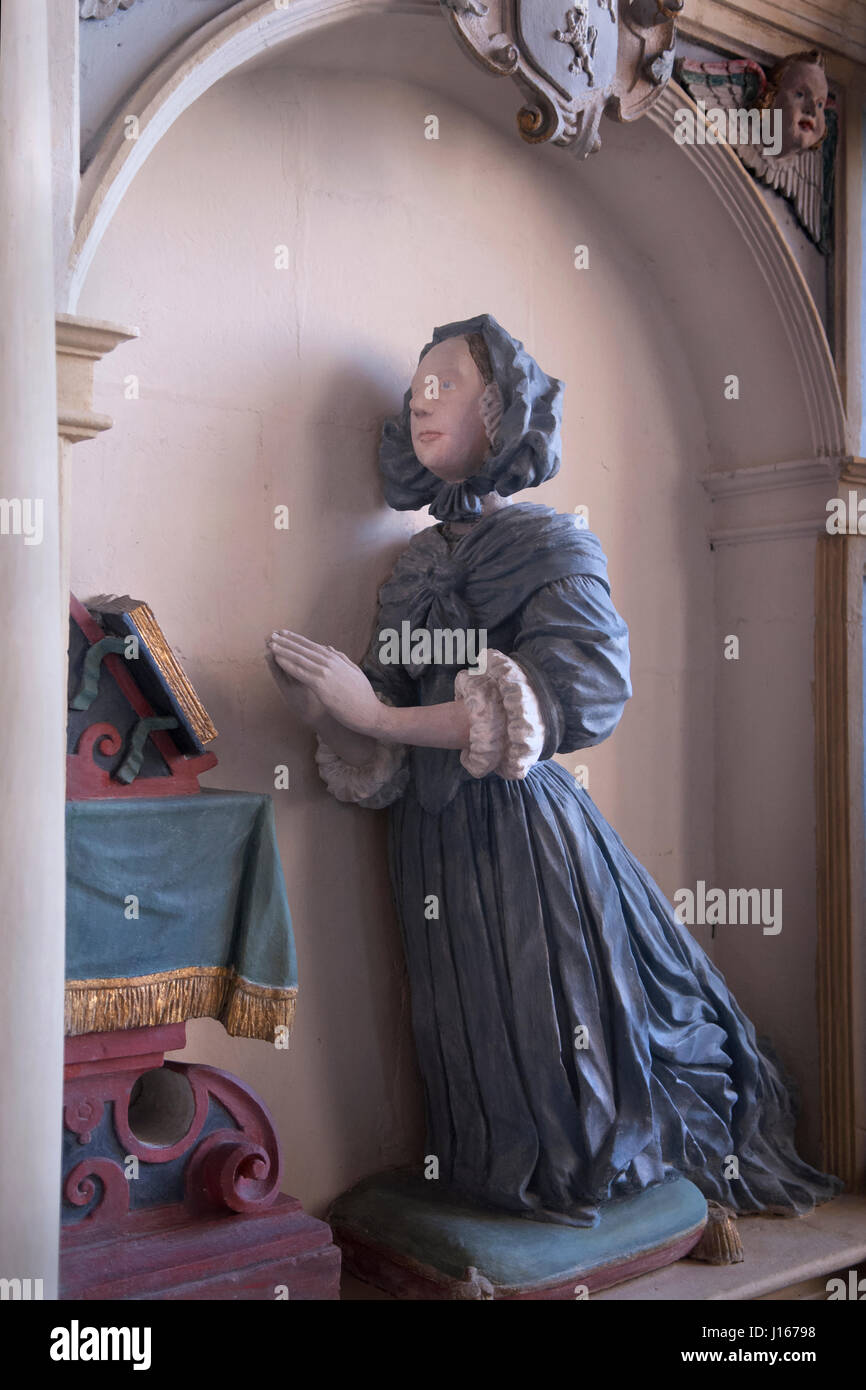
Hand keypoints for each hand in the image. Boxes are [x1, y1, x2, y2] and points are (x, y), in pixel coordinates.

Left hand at [266, 631, 385, 737]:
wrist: (369, 712)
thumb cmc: (363, 696)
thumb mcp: (354, 672)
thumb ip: (341, 659)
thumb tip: (330, 648)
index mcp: (337, 659)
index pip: (312, 646)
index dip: (297, 639)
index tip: (284, 634)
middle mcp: (331, 662)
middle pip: (304, 649)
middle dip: (286, 641)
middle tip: (272, 634)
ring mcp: (326, 672)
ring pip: (300, 658)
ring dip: (283, 650)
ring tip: (270, 644)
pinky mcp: (322, 685)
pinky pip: (300, 672)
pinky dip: (287, 664)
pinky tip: (277, 660)